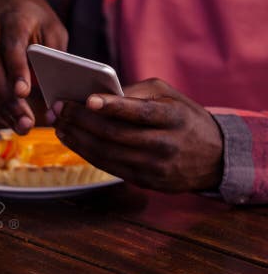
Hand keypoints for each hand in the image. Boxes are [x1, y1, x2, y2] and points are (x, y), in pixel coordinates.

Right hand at [0, 0, 67, 133]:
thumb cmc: (31, 17)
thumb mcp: (51, 26)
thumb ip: (53, 52)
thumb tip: (51, 85)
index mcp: (12, 21)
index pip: (11, 47)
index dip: (16, 71)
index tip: (24, 92)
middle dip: (8, 100)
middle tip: (25, 122)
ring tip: (19, 125)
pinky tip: (5, 117)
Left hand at [53, 78, 223, 191]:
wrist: (214, 157)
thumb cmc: (184, 118)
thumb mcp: (171, 96)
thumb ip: (136, 92)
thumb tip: (98, 94)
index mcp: (173, 117)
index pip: (139, 112)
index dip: (112, 106)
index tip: (88, 99)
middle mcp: (164, 144)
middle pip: (115, 133)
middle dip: (81, 120)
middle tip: (58, 108)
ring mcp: (154, 166)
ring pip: (106, 152)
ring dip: (77, 138)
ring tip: (59, 124)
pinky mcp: (144, 181)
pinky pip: (108, 166)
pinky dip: (86, 152)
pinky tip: (72, 140)